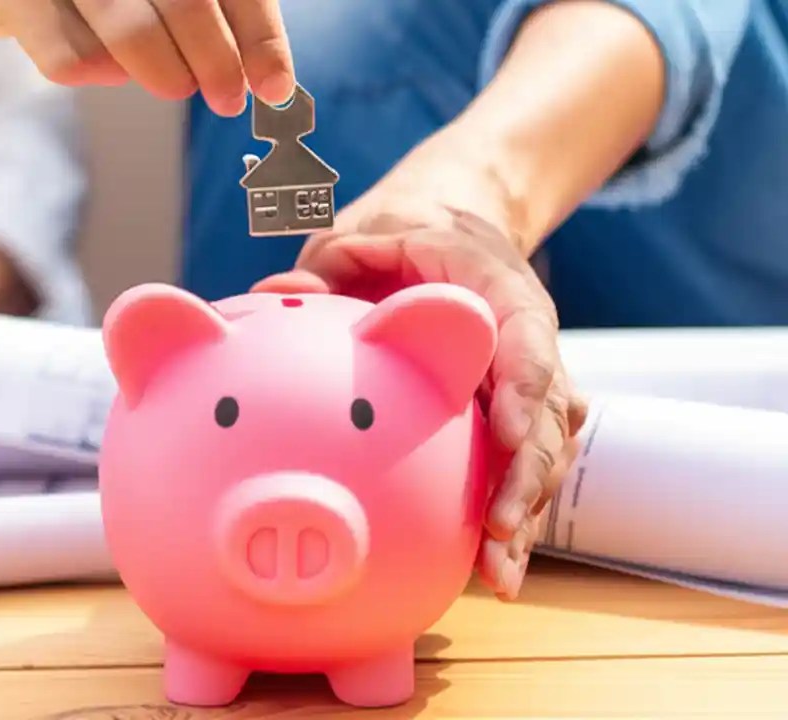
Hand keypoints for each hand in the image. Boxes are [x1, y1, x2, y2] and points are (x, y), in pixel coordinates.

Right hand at [0, 0, 295, 115]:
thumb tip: (261, 75)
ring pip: (128, 26)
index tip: (275, 85)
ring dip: (163, 70)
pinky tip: (107, 66)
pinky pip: (69, 57)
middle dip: (217, 60)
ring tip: (175, 84)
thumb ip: (209, 13)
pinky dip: (100, 73)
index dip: (258, 33)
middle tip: (228, 99)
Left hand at [253, 184, 587, 600]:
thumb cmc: (393, 241)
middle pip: (547, 411)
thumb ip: (328, 262)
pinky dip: (513, 520)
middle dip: (528, 474)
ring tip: (500, 578)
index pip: (525, 334)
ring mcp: (526, 380)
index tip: (509, 435)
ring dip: (527, 514)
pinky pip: (522, 468)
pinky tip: (493, 574)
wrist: (443, 236)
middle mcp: (524, 337)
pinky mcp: (514, 416)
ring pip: (545, 452)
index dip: (525, 385)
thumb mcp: (357, 237)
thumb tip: (282, 290)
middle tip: (500, 529)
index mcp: (494, 287)